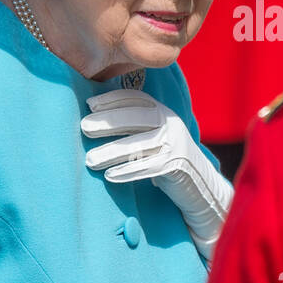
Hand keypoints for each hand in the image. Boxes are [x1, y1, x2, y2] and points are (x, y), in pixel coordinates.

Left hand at [81, 90, 231, 260]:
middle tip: (84, 128)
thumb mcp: (152, 135)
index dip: (112, 99)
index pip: (136, 99)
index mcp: (162, 111)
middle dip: (108, 122)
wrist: (198, 183)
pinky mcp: (177, 164)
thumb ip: (132, 124)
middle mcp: (170, 123)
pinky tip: (110, 176)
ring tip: (90, 160)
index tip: (89, 105)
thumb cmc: (164, 158)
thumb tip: (93, 120)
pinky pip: (149, 167)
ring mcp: (176, 143)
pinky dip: (128, 171)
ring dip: (112, 152)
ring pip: (139, 144)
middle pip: (136, 118)